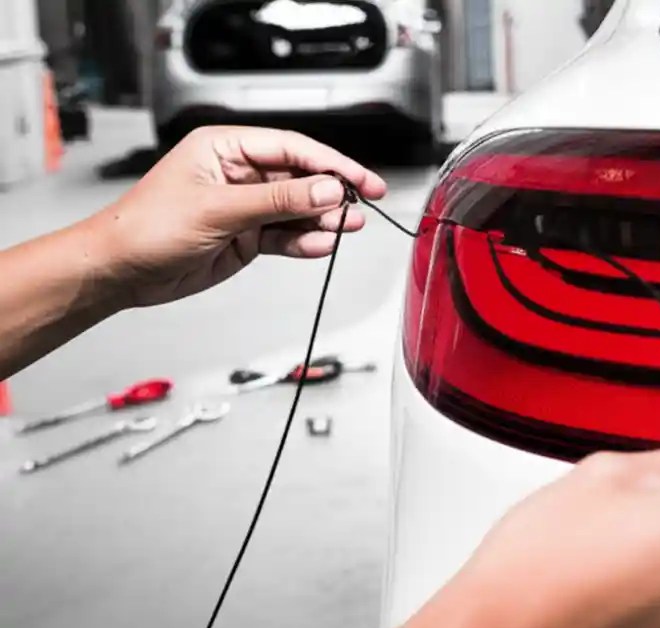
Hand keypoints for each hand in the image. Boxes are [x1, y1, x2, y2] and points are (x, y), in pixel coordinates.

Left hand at [93, 126, 386, 307]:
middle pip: (300, 178)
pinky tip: (321, 244)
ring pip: (297, 209)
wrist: (120, 271)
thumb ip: (279, 200)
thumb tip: (326, 189)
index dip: (331, 163)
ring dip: (323, 219)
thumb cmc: (146, 227)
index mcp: (225, 148)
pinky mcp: (245, 237)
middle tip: (362, 205)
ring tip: (348, 228)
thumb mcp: (219, 208)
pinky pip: (285, 236)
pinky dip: (304, 242)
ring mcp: (244, 207)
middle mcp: (238, 173)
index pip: (291, 148)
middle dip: (332, 193)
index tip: (361, 179)